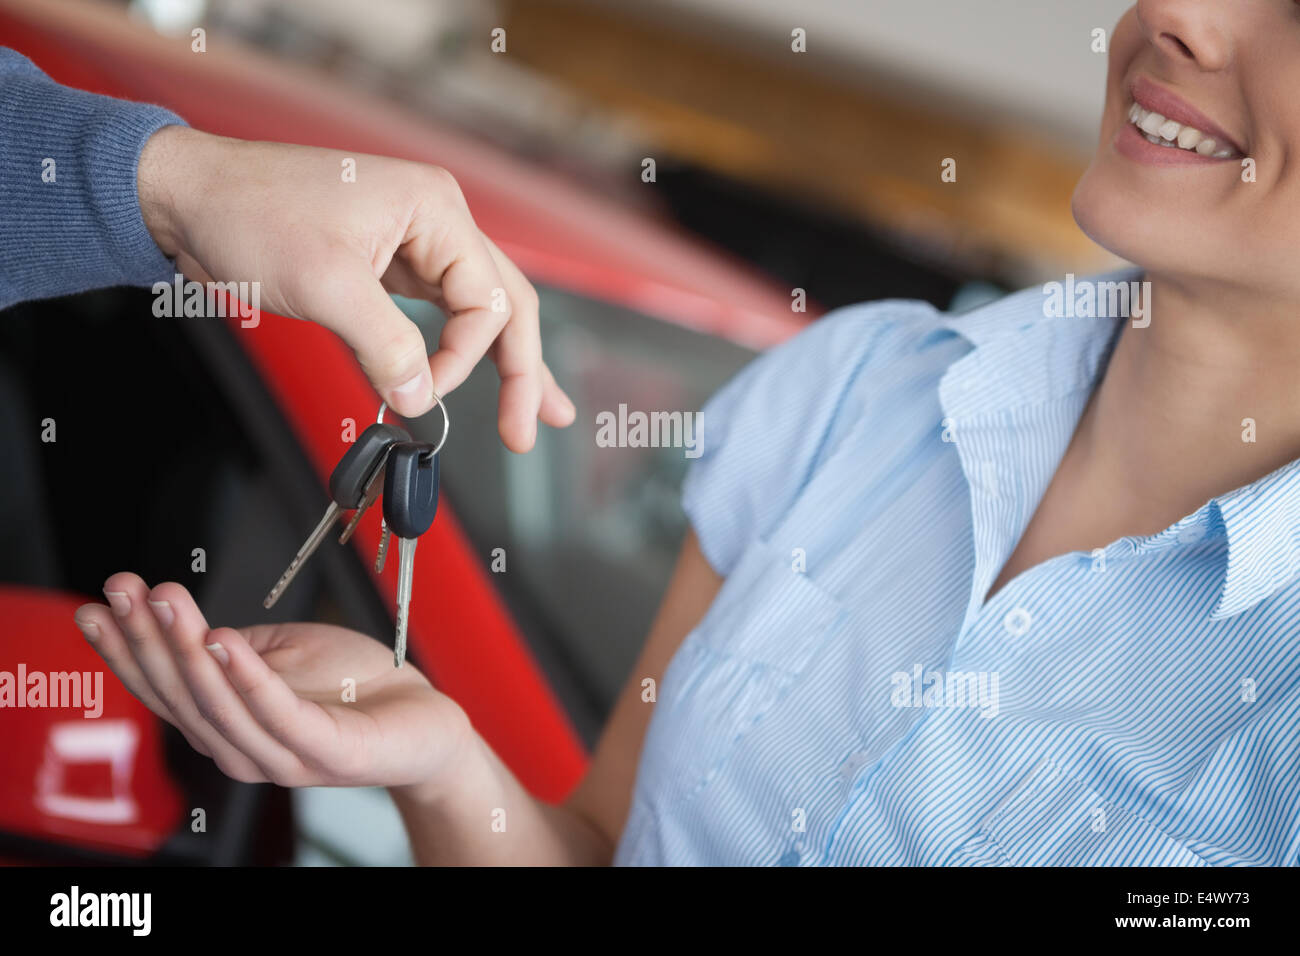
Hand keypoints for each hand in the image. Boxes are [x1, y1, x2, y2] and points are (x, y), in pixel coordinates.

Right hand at [74, 574, 472, 791]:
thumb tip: (189, 625)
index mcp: (227, 723)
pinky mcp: (323, 753)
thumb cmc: (357, 685)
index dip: (127, 646)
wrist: (424, 718)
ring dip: (186, 650)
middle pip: (180, 694)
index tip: (100, 602)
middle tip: (124, 587)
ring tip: (167, 601)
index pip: (164, 686)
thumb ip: (237, 647)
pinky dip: (247, 677)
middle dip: (145, 638)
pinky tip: (223, 640)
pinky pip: (277, 715)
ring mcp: (281, 757)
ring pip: (218, 704)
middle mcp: (241, 747)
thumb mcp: (285, 651)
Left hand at [137, 126, 574, 451]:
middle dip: (522, 369)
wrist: (188, 197)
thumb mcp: (326, 285)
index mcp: (435, 208)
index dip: (462, 358)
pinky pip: (439, 313)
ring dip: (508, 361)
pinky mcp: (386, 266)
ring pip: (478, 310)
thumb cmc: (250, 215)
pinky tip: (475, 376)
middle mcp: (436, 220)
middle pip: (503, 302)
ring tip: (540, 409)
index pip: (484, 300)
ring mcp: (414, 242)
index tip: (421, 392)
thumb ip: (385, 346)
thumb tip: (422, 400)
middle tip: (532, 427)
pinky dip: (459, 350)